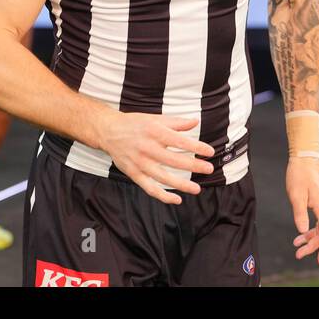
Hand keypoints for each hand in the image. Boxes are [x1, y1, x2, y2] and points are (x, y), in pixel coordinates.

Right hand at [94, 111, 215, 204]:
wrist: (108, 131)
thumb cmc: (135, 124)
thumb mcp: (155, 119)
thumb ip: (176, 122)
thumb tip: (195, 122)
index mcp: (154, 132)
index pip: (179, 141)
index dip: (196, 147)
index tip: (210, 152)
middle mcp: (147, 148)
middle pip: (173, 160)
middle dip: (193, 166)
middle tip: (209, 169)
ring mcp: (140, 163)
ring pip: (163, 177)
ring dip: (181, 185)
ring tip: (197, 189)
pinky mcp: (134, 174)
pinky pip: (150, 188)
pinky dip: (163, 196)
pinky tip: (176, 199)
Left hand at [287, 157, 318, 264]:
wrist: (305, 158)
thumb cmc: (300, 175)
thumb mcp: (296, 195)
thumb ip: (300, 214)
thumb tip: (302, 230)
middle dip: (313, 246)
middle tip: (298, 254)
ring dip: (310, 238)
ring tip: (297, 245)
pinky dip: (311, 228)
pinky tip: (302, 233)